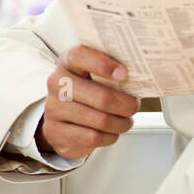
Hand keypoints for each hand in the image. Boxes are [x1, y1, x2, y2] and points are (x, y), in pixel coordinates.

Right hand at [36, 45, 138, 159]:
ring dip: (120, 124)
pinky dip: (109, 137)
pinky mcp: (56, 131)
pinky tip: (111, 132)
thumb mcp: (94, 77)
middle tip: (133, 106)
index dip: (103, 64)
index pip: (79, 56)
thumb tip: (139, 76)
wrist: (61, 121)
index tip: (124, 74)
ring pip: (100, 120)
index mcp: (68, 63)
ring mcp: (54, 108)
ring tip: (125, 121)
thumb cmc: (85, 94)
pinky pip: (92, 137)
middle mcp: (57, 83)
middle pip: (101, 96)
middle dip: (126, 105)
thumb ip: (111, 72)